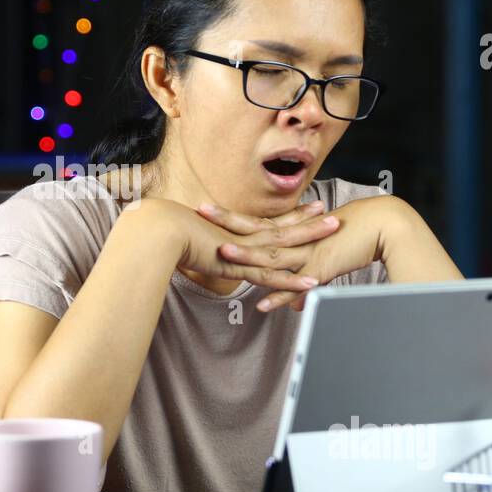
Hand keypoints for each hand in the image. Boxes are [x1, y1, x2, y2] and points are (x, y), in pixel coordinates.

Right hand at [140, 197, 341, 312]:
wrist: (157, 231)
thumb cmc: (161, 232)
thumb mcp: (183, 238)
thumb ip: (194, 244)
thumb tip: (191, 246)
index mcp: (231, 231)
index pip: (265, 222)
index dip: (286, 217)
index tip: (305, 208)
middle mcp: (241, 237)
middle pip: (281, 228)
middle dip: (307, 220)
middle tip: (329, 211)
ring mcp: (242, 250)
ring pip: (284, 244)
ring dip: (311, 237)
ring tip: (335, 228)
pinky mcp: (238, 266)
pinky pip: (271, 276)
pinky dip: (292, 281)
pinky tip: (312, 283)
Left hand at [196, 195, 401, 311]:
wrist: (383, 226)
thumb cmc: (354, 236)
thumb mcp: (324, 258)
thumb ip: (305, 280)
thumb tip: (296, 301)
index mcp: (293, 232)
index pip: (255, 222)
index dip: (230, 216)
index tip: (206, 208)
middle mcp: (295, 239)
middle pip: (255, 230)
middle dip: (227, 222)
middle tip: (200, 209)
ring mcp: (306, 253)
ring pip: (271, 254)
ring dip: (247, 255)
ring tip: (222, 253)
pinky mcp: (320, 268)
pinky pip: (296, 284)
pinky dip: (279, 295)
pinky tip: (262, 305)